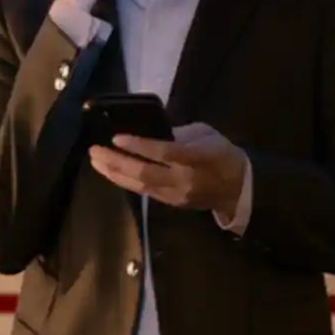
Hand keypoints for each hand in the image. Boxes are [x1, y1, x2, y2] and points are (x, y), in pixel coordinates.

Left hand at [88, 123, 247, 219]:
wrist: (239, 187)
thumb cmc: (223, 154)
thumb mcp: (207, 134)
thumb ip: (180, 132)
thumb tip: (153, 130)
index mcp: (196, 158)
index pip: (164, 152)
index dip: (139, 146)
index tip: (117, 137)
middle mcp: (183, 179)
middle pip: (144, 174)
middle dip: (117, 162)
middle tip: (95, 150)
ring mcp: (176, 194)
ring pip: (140, 186)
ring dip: (114, 174)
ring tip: (96, 161)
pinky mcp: (171, 204)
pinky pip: (144, 192)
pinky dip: (125, 182)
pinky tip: (111, 172)